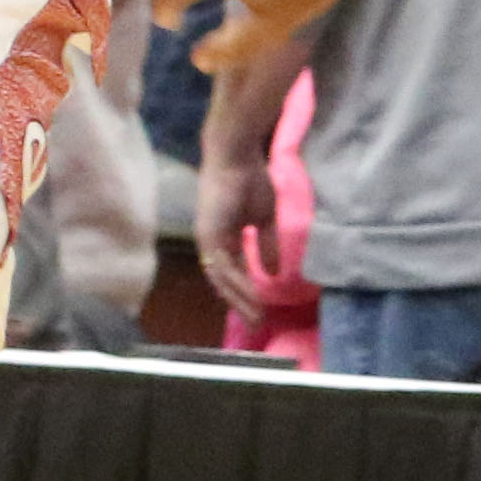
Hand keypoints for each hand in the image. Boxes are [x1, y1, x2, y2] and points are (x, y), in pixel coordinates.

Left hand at [195, 148, 279, 320]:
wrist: (238, 156)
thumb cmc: (250, 180)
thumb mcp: (263, 219)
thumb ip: (266, 246)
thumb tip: (274, 273)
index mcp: (221, 238)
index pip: (230, 273)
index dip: (244, 293)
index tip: (260, 311)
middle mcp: (210, 242)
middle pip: (223, 282)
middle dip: (240, 304)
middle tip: (257, 324)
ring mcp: (206, 239)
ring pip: (221, 279)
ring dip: (240, 300)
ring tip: (257, 317)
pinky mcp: (208, 236)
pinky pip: (222, 267)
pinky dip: (238, 284)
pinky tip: (253, 298)